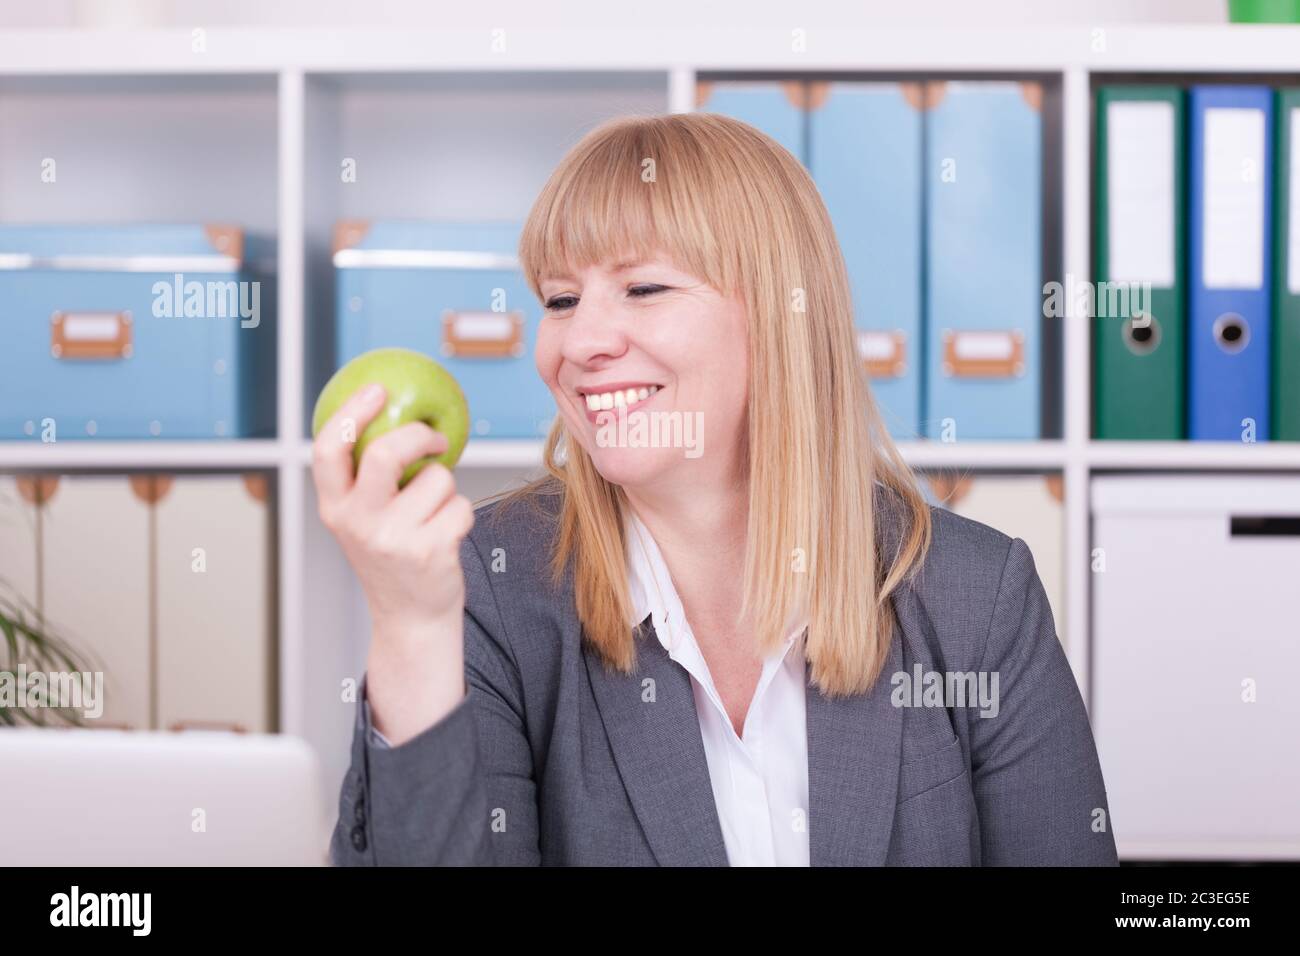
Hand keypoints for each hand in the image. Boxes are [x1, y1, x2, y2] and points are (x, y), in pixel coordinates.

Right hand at [311, 382, 474, 634]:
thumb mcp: (362, 520)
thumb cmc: (392, 557)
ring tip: (435, 513)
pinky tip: (447, 535)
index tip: (377, 390)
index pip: (329, 449)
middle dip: (419, 434)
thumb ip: (366, 479)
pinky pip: (461, 506)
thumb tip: (394, 413)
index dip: (352, 412)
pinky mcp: (430, 551)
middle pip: (386, 452)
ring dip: (446, 488)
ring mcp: (393, 539)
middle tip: (435, 438)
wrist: (411, 618)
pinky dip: (462, 514)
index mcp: (334, 508)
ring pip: (437, 478)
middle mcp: (357, 522)